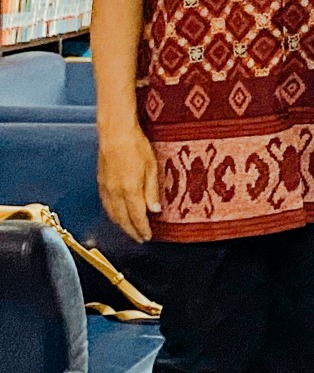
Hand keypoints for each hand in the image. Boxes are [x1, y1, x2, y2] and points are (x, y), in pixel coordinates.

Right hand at [97, 124, 159, 242]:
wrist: (114, 134)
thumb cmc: (136, 146)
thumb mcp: (152, 167)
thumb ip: (152, 191)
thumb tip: (154, 210)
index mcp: (129, 190)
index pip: (136, 217)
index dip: (142, 229)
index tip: (148, 237)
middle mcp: (115, 192)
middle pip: (122, 219)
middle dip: (131, 231)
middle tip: (140, 239)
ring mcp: (105, 188)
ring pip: (112, 214)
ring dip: (121, 225)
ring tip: (130, 231)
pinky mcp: (100, 183)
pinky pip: (106, 205)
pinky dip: (112, 215)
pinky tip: (117, 216)